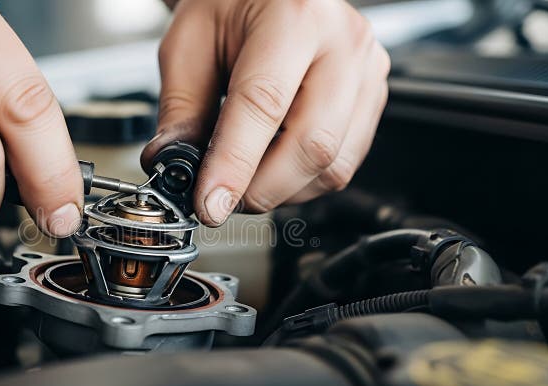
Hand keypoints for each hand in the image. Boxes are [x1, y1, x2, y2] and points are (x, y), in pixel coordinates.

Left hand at [142, 0, 389, 225]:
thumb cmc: (230, 4)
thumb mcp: (188, 44)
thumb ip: (182, 111)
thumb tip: (174, 167)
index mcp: (294, 16)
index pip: (264, 105)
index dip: (235, 165)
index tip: (209, 204)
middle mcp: (343, 42)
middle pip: (313, 145)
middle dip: (261, 189)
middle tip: (221, 199)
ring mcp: (366, 70)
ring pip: (334, 164)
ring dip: (283, 191)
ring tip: (245, 180)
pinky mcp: (373, 97)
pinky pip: (346, 162)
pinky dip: (304, 181)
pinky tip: (275, 167)